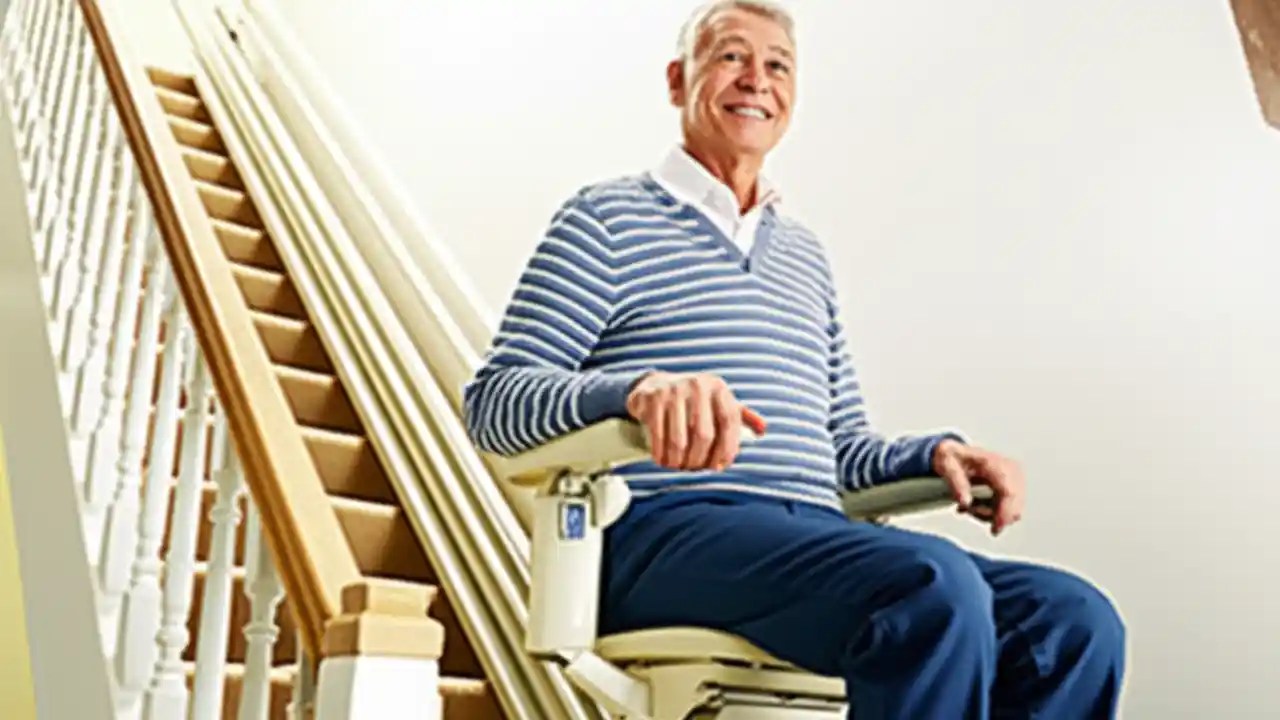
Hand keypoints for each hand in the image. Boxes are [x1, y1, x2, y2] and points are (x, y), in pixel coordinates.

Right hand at [626, 371, 766, 469]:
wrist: (655, 386)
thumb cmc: (694, 402)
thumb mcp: (718, 403)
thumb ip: (741, 416)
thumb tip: (762, 430)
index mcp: (718, 388)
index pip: (729, 422)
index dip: (727, 449)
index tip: (719, 466)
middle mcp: (698, 385)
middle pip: (703, 435)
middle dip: (698, 460)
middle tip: (693, 468)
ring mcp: (673, 390)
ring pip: (679, 440)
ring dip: (678, 461)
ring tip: (677, 466)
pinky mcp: (652, 399)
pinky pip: (658, 436)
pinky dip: (661, 454)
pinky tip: (663, 460)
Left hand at [932, 439, 1025, 535]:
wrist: (955, 453)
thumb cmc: (952, 457)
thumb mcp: (946, 466)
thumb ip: (956, 483)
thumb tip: (965, 502)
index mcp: (997, 464)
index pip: (1010, 493)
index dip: (1004, 514)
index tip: (995, 529)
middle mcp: (1011, 471)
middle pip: (1014, 506)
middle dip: (990, 515)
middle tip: (968, 510)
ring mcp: (1015, 480)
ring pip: (1011, 511)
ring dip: (989, 514)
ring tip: (968, 505)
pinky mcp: (1013, 488)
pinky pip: (1008, 510)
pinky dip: (991, 512)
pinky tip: (975, 505)